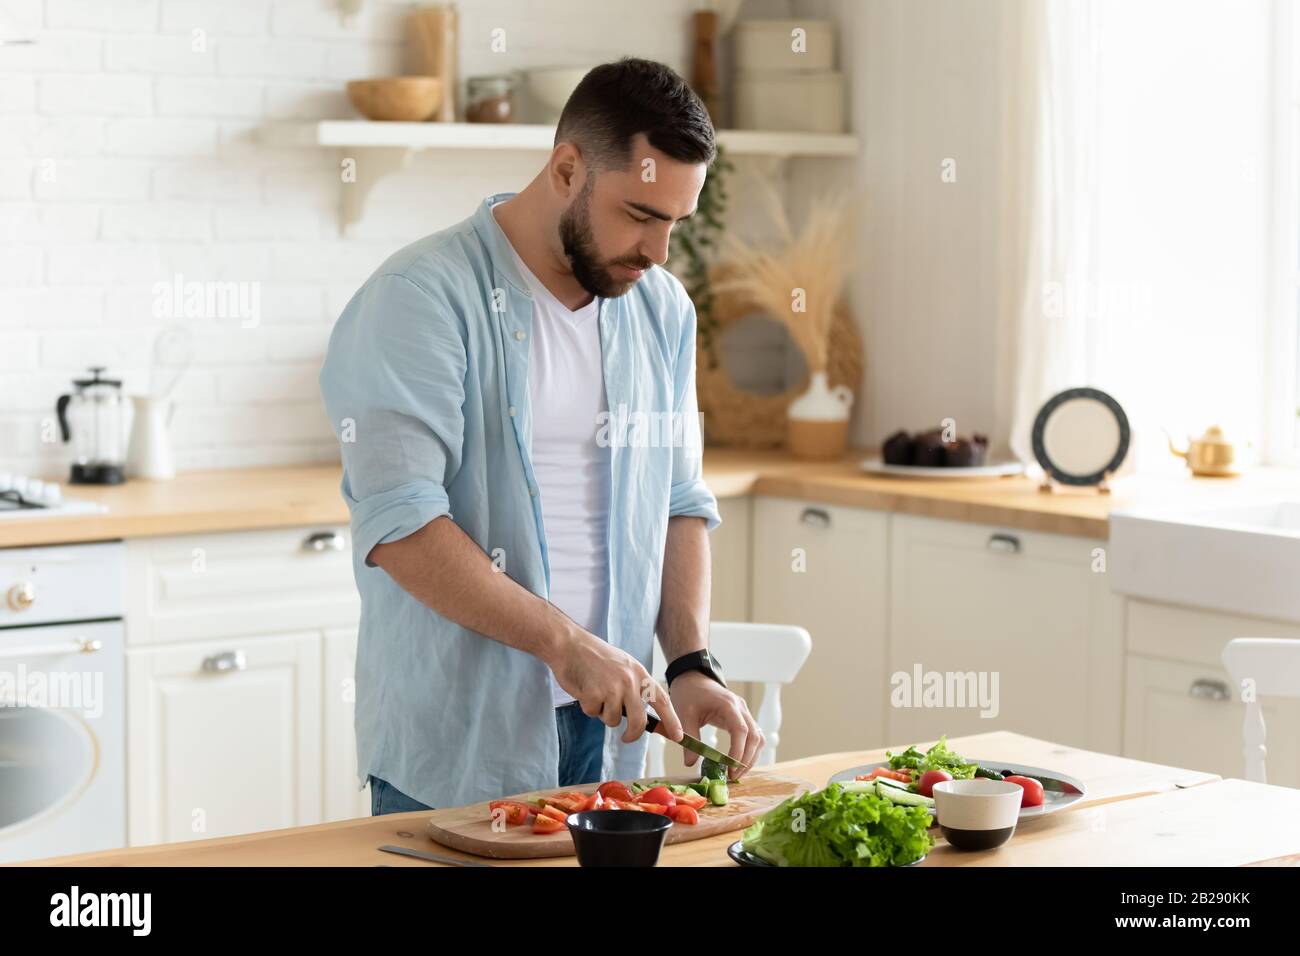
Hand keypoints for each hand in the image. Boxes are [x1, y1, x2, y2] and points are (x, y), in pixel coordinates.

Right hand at [547, 626, 683, 744]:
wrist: (570, 644)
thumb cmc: (595, 657)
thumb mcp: (623, 666)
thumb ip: (634, 687)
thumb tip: (641, 716)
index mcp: (639, 674)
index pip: (662, 700)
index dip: (672, 720)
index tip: (679, 736)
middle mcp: (629, 681)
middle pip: (638, 721)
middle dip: (632, 734)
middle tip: (626, 737)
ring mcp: (612, 688)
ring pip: (612, 720)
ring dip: (602, 713)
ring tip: (595, 692)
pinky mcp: (594, 694)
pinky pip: (593, 714)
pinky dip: (587, 707)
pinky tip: (584, 689)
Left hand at [668, 671, 763, 780]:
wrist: (693, 678)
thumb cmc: (689, 694)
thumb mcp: (684, 715)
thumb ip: (689, 738)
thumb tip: (690, 763)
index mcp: (728, 704)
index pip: (741, 730)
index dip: (738, 751)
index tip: (730, 769)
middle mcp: (741, 708)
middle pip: (754, 736)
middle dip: (747, 759)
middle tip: (733, 777)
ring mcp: (744, 712)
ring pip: (758, 737)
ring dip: (751, 757)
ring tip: (736, 774)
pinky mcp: (743, 717)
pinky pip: (754, 735)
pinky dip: (750, 750)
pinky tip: (739, 763)